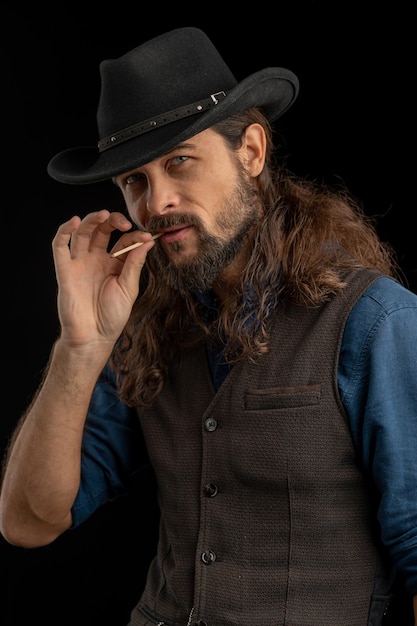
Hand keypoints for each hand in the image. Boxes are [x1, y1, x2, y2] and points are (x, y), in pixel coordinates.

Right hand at [52, 210, 154, 349]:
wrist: (94, 337)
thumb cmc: (112, 316)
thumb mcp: (129, 288)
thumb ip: (135, 264)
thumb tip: (148, 241)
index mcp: (114, 264)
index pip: (124, 241)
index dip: (135, 237)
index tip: (147, 237)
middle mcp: (96, 260)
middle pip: (102, 230)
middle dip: (112, 221)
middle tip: (124, 223)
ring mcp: (80, 263)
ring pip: (82, 233)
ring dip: (91, 220)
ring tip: (103, 214)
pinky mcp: (65, 269)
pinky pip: (60, 246)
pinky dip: (64, 231)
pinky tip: (74, 222)